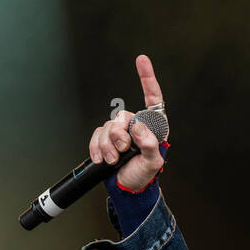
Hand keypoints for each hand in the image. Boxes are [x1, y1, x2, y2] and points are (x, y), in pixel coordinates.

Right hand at [87, 54, 164, 192]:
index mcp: (153, 128)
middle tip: (122, 151)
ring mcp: (120, 131)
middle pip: (121, 117)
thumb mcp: (151, 164)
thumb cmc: (143, 176)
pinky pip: (96, 135)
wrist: (126, 189)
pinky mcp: (105, 138)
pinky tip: (101, 160)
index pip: (152, 100)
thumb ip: (149, 146)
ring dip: (107, 146)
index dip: (147, 79)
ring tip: (114, 160)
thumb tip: (138, 127)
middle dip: (118, 135)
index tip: (142, 60)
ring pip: (107, 127)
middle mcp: (136, 125)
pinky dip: (96, 148)